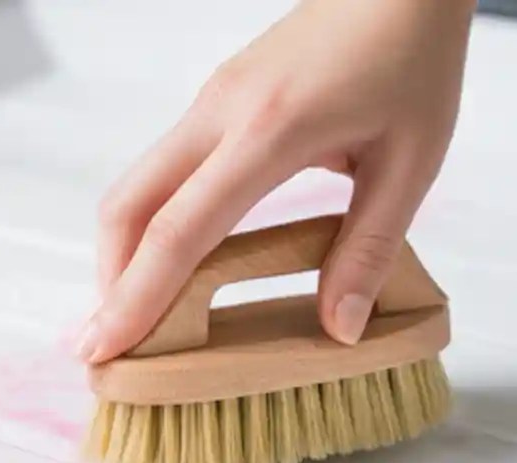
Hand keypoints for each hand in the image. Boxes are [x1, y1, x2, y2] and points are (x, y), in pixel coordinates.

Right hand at [75, 0, 475, 362]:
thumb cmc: (412, 59)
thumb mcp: (412, 162)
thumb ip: (370, 249)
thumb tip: (339, 327)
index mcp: (268, 132)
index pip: (179, 230)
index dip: (137, 298)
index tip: (105, 350)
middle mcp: (219, 113)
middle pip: (128, 207)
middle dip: (109, 282)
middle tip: (104, 346)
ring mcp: (209, 103)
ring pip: (136, 187)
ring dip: (124, 254)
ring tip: (133, 316)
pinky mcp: (214, 101)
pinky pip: (162, 172)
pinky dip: (148, 225)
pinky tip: (168, 263)